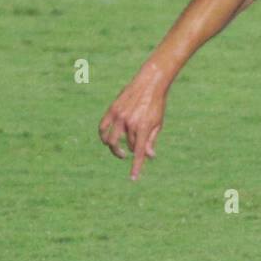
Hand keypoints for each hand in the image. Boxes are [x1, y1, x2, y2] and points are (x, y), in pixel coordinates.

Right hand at [99, 65, 167, 181]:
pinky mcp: (112, 109)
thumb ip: (151, 140)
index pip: (139, 152)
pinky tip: (107, 139)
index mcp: (143, 127)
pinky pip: (102, 127)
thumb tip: (148, 156)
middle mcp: (130, 123)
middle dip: (131, 151)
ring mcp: (120, 116)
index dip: (136, 167)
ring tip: (119, 150)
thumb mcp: (157, 123)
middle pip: (127, 146)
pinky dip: (103, 135)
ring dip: (114, 148)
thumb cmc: (156, 104)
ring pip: (111, 140)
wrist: (150, 83)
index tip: (133, 178)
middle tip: (131, 154)